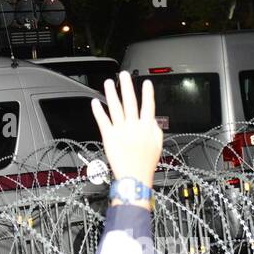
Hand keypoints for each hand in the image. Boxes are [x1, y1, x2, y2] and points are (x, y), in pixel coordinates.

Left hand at [91, 71, 162, 190]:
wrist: (134, 177)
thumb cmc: (146, 164)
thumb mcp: (158, 145)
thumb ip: (156, 130)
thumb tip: (152, 118)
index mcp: (147, 128)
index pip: (148, 107)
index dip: (148, 94)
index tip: (146, 83)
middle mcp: (134, 127)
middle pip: (130, 103)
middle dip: (127, 87)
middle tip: (124, 75)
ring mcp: (121, 131)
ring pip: (116, 108)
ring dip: (112, 94)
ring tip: (109, 83)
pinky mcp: (109, 137)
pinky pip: (103, 121)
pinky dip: (98, 111)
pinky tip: (95, 102)